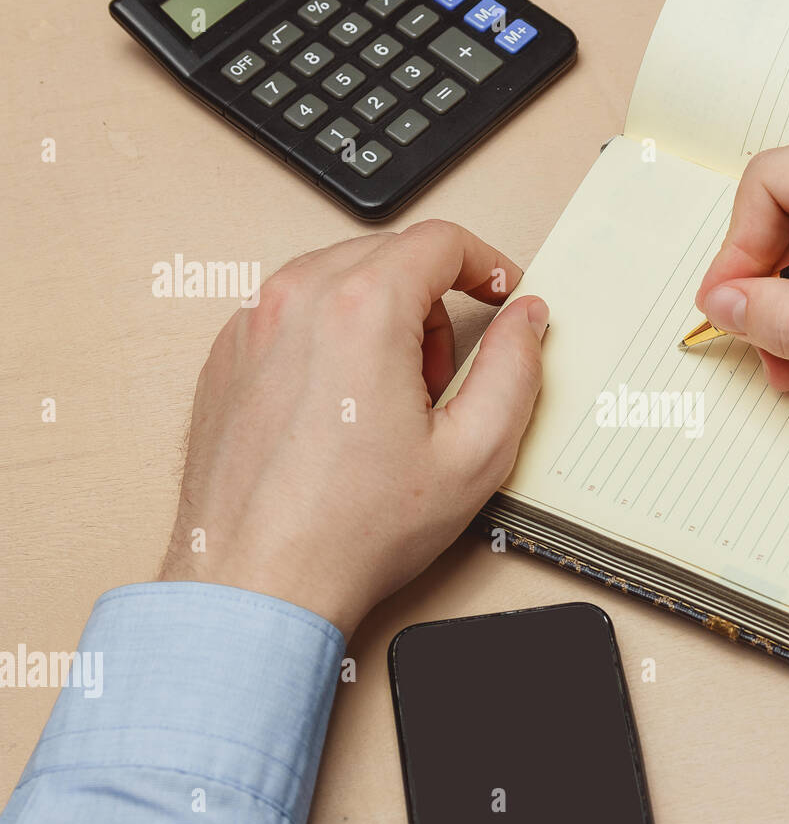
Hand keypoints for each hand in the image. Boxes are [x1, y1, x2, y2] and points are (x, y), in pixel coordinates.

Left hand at [158, 220, 548, 637]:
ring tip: (391, 398)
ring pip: (339, 280)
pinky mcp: (226, 355)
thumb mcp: (474, 453)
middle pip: (390, 256)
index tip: (502, 294)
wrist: (257, 582)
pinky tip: (343, 408)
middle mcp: (295, 300)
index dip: (487, 264)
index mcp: (360, 310)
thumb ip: (516, 369)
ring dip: (381, 317)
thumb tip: (526, 319)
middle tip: (444, 377)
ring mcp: (250, 325)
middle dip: (434, 302)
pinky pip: (294, 314)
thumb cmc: (352, 529)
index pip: (440, 241)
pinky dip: (331, 338)